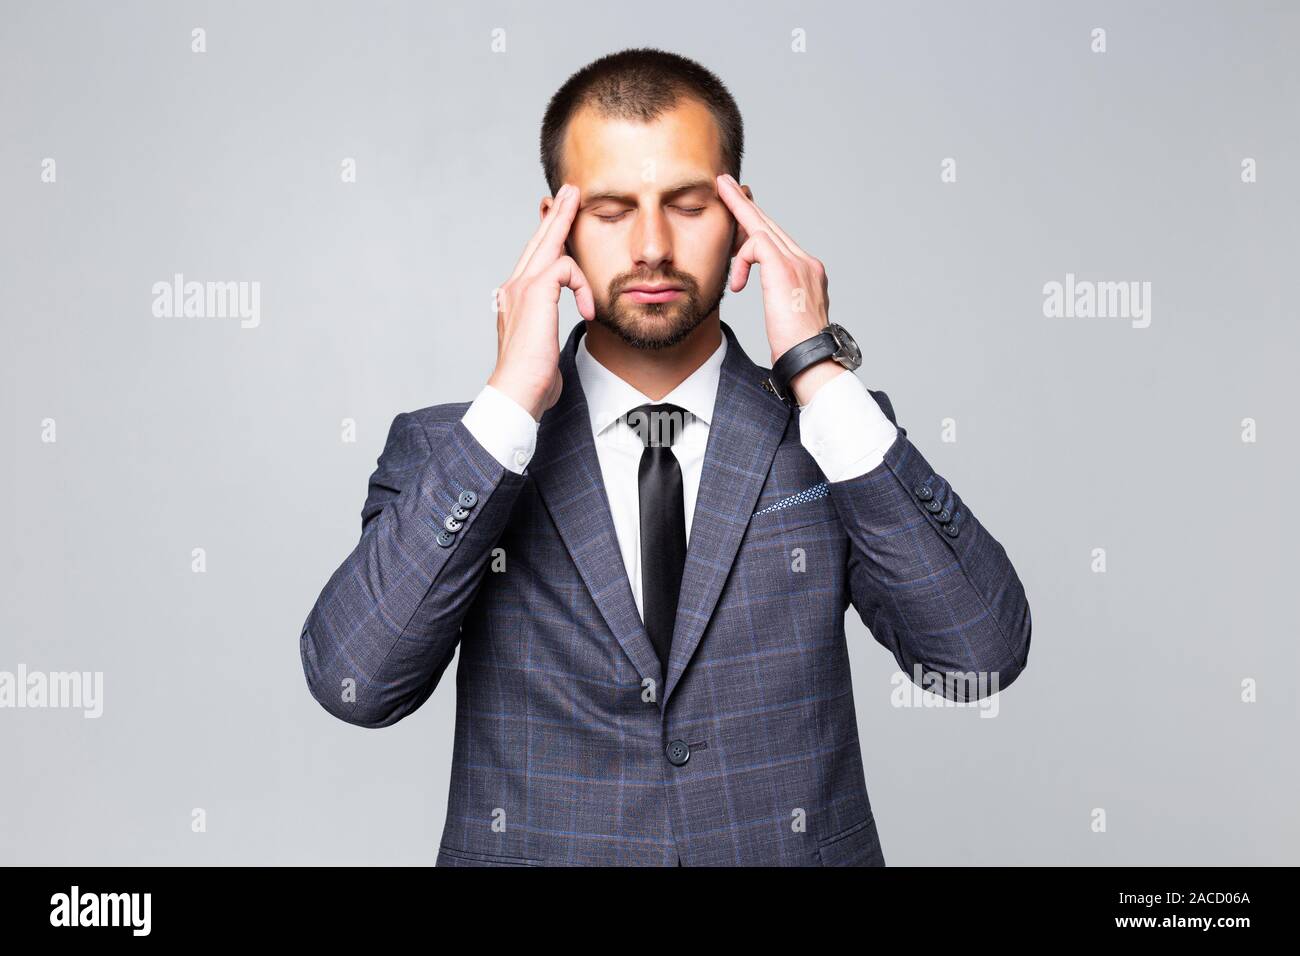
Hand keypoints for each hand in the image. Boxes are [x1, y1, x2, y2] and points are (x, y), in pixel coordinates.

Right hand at [487, 183, 594, 419]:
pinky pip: (565, 267)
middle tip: (568, 191)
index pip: (533, 261)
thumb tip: (557, 340)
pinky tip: (588, 309)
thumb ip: (548, 335)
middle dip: (554, 214)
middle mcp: (513, 289)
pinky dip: (581, 285)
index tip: (559, 222)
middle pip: (537, 242)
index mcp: (514, 301)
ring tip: (576, 201)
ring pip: (547, 243)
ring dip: (565, 221)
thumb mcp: (543, 351)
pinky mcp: (535, 292)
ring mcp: (521, 288)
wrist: (517, 391)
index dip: (547, 239)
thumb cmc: (531, 381)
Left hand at [716, 173, 844, 403]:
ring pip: (763, 226)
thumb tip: (767, 294)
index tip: (743, 211)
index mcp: (808, 273)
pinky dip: (741, 257)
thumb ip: (778, 297)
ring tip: (721, 191)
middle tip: (726, 183)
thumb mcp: (786, 318)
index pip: (779, 240)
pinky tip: (738, 282)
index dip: (758, 224)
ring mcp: (798, 263)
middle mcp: (806, 263)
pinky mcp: (784, 268)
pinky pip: (756, 244)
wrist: (812, 360)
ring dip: (738, 209)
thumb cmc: (797, 349)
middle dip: (746, 204)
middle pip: (771, 225)